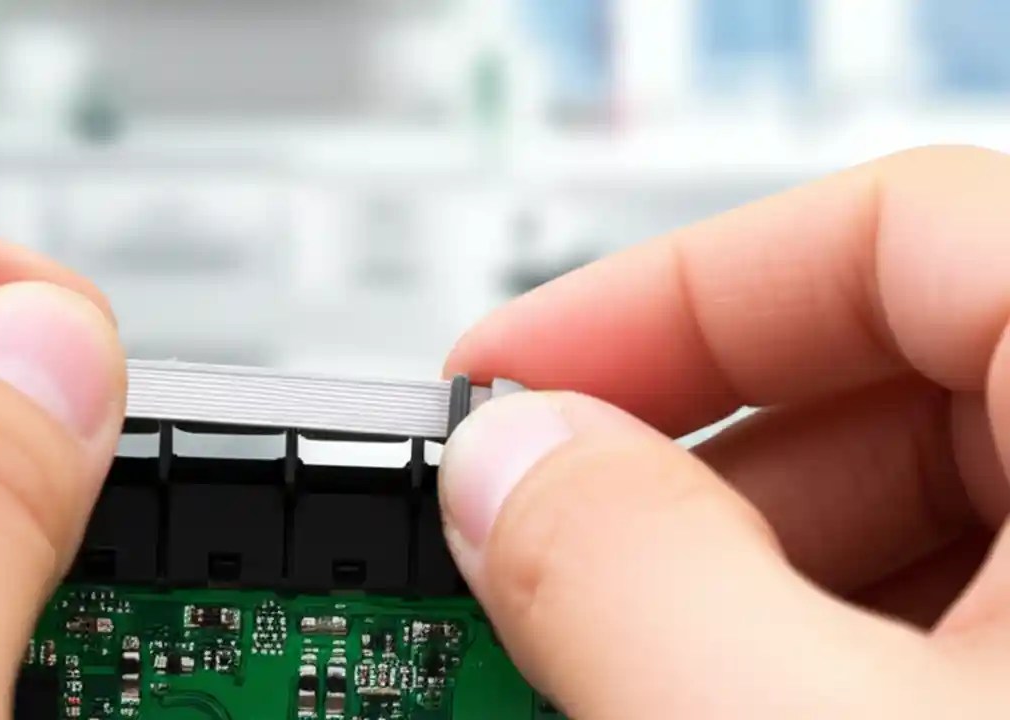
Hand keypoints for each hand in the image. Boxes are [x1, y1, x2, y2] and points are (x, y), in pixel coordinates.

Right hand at [441, 146, 1009, 717]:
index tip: (511, 377)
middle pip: (894, 385)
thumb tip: (509, 471)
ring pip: (921, 520)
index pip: (902, 227)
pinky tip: (722, 704)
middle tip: (535, 548)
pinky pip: (968, 625)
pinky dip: (823, 656)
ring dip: (732, 579)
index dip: (671, 291)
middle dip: (682, 471)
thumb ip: (635, 571)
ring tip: (616, 662)